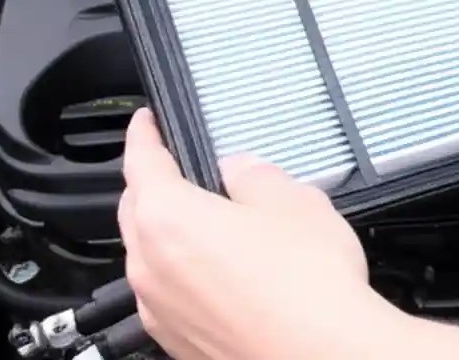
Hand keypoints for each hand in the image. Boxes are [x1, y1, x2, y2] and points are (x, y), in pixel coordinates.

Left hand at [118, 109, 407, 359]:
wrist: (323, 355)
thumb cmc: (306, 286)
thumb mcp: (293, 201)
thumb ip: (256, 177)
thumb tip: (240, 172)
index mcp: (167, 218)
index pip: (140, 162)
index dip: (142, 134)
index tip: (145, 122)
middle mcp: (150, 267)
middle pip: (136, 212)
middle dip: (153, 186)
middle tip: (181, 170)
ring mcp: (161, 312)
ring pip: (150, 258)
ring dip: (170, 237)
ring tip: (218, 228)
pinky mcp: (179, 344)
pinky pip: (170, 297)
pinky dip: (186, 278)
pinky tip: (229, 276)